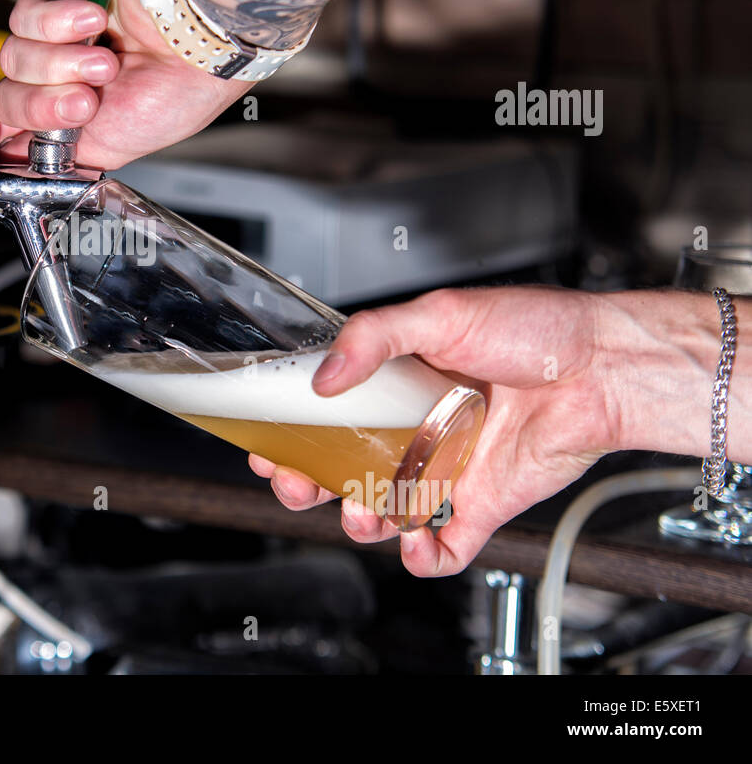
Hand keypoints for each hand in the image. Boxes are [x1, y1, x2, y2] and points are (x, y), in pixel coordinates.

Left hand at [0, 0, 248, 169]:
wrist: (207, 39)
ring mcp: (52, 37)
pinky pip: (26, 13)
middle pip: (6, 98)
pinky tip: (94, 18)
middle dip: (41, 107)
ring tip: (105, 63)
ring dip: (58, 65)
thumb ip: (59, 154)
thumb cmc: (179, 93)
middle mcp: (53, 79)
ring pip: (13, 58)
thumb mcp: (112, 147)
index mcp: (63, 120)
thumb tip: (10, 162)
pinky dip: (56, 21)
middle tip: (86, 103)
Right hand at [249, 286, 620, 575]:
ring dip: (357, 522)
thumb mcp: (440, 313)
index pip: (324, 415)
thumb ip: (373, 338)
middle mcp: (412, 429)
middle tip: (296, 483)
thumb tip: (324, 376)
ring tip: (360, 512)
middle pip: (338, 470)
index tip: (266, 445)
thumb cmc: (534, 329)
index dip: (289, 435)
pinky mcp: (480, 503)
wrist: (603, 366)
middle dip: (305, 485)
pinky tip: (415, 540)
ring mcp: (443, 470)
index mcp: (394, 383)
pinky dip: (420, 556)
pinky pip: (440, 547)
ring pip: (379, 513)